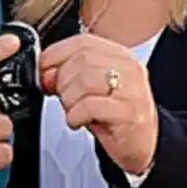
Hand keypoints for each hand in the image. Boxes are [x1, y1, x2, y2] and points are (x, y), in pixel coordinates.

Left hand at [41, 33, 157, 175]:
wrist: (142, 145)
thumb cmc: (114, 116)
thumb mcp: (91, 89)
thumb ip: (69, 74)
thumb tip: (44, 71)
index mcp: (120, 56)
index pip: (83, 42)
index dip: (56, 54)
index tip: (44, 70)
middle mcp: (129, 69)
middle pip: (82, 60)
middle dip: (62, 80)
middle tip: (63, 97)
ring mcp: (132, 91)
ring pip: (86, 80)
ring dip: (69, 98)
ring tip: (72, 110)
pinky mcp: (129, 114)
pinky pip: (91, 106)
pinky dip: (75, 115)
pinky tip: (78, 121)